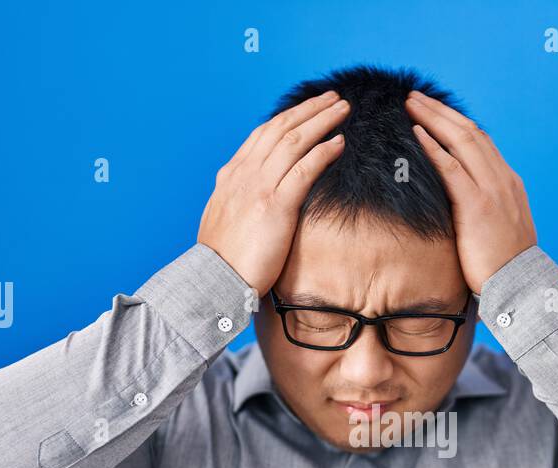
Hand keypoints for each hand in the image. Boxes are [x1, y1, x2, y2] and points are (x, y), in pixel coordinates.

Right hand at [197, 91, 350, 295]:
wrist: (214, 279)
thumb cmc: (223, 258)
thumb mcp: (223, 217)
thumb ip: (238, 197)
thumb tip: (251, 193)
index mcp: (231, 175)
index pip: (262, 135)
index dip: (288, 117)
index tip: (307, 109)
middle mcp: (244, 174)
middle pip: (281, 129)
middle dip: (309, 110)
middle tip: (333, 98)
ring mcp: (259, 188)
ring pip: (294, 141)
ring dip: (321, 121)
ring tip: (343, 110)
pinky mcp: (275, 206)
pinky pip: (304, 170)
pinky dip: (323, 152)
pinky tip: (339, 143)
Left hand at [405, 90, 537, 294]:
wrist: (521, 286)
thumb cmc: (505, 267)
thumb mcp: (499, 229)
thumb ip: (484, 210)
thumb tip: (461, 207)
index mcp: (509, 184)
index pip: (481, 142)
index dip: (456, 124)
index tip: (436, 113)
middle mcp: (503, 179)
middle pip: (469, 133)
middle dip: (441, 112)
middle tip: (417, 97)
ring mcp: (492, 190)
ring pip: (461, 141)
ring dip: (434, 118)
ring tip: (411, 104)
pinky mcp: (478, 205)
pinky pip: (451, 168)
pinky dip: (433, 147)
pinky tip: (417, 133)